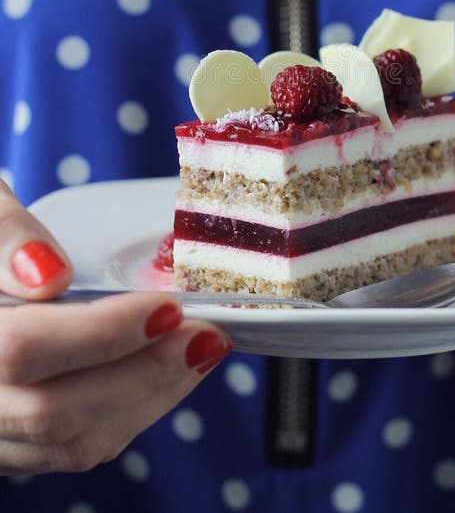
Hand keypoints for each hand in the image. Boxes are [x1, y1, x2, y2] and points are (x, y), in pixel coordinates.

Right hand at [0, 178, 231, 474]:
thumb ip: (7, 235)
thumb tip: (51, 273)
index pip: (21, 350)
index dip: (101, 333)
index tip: (166, 307)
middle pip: (53, 411)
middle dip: (145, 372)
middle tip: (206, 332)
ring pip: (72, 442)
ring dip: (151, 395)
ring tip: (202, 347)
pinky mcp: (16, 445)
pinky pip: (77, 447)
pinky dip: (135, 409)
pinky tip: (172, 368)